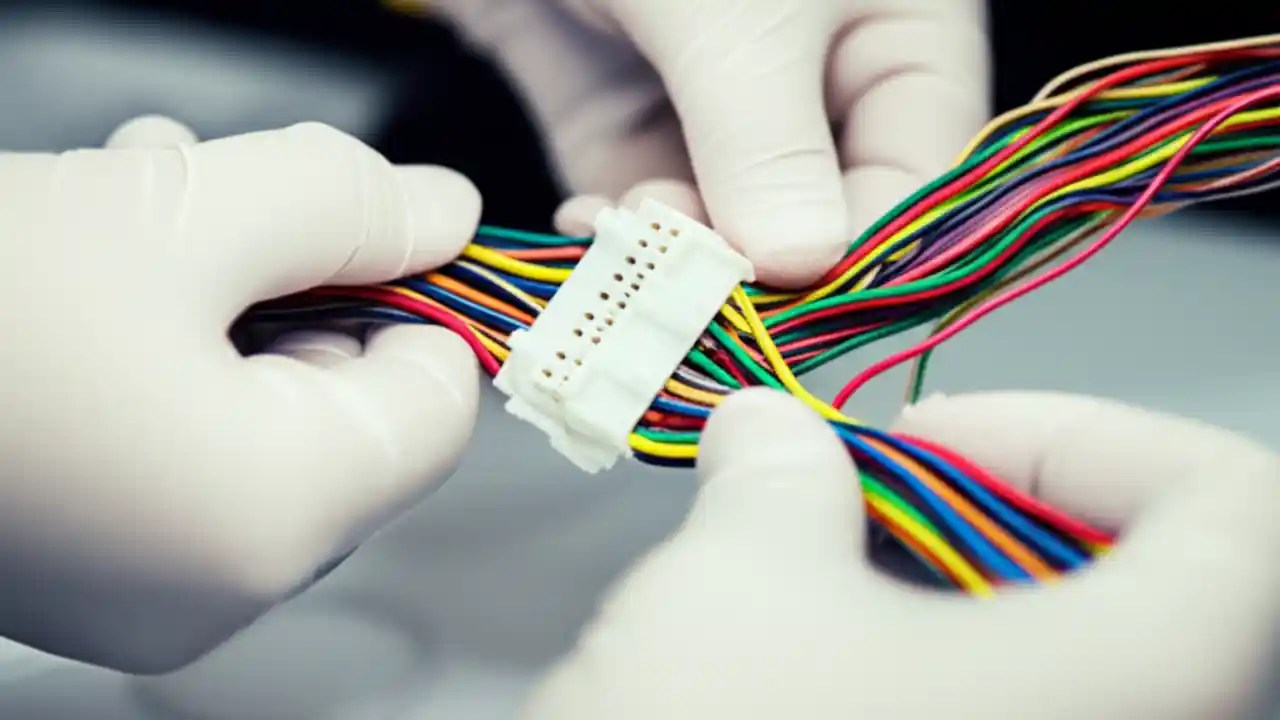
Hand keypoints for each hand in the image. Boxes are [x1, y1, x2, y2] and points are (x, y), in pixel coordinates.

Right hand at [0, 117, 481, 673]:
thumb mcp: (177, 210)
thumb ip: (344, 205)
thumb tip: (442, 213)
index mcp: (270, 518)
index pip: (436, 409)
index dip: (422, 302)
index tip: (386, 226)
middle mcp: (218, 582)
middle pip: (349, 411)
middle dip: (310, 287)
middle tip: (244, 199)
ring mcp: (146, 587)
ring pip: (262, 418)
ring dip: (232, 300)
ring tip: (154, 207)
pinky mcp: (89, 566)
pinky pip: (186, 451)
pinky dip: (173, 353)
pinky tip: (113, 266)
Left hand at [431, 0, 988, 285]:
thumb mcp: (737, 13)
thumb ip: (769, 140)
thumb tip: (804, 262)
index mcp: (903, 36)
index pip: (915, 180)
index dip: (860, 253)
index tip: (795, 303)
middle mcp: (818, 81)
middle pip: (815, 218)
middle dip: (755, 269)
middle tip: (699, 302)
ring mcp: (721, 106)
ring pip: (722, 226)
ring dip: (675, 259)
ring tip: (631, 262)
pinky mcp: (631, 116)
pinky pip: (642, 202)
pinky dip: (618, 234)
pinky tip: (592, 233)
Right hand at [524, 389, 1279, 718]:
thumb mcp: (738, 579)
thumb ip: (779, 470)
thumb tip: (766, 429)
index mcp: (1148, 684)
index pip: (1229, 509)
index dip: (1079, 436)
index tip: (925, 440)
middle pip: (1150, 590)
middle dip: (988, 517)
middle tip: (864, 503)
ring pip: (1079, 672)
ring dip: (958, 600)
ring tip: (826, 585)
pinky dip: (944, 682)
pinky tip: (828, 674)